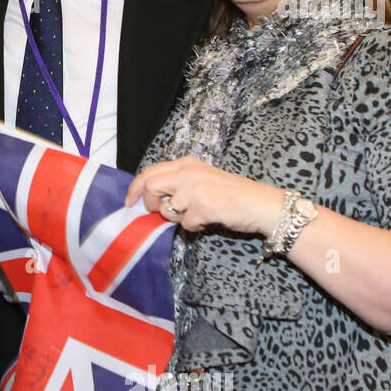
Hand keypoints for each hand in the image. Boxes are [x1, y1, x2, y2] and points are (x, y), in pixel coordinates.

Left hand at [125, 156, 284, 235]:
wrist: (261, 204)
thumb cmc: (232, 194)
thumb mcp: (203, 178)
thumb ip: (178, 183)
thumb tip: (152, 197)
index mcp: (187, 163)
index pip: (150, 171)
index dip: (135, 188)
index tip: (129, 202)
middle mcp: (189, 173)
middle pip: (150, 187)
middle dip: (150, 204)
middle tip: (159, 213)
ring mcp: (196, 190)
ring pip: (166, 209)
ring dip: (177, 218)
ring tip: (195, 215)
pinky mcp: (203, 207)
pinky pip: (185, 224)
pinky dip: (194, 227)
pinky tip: (208, 220)